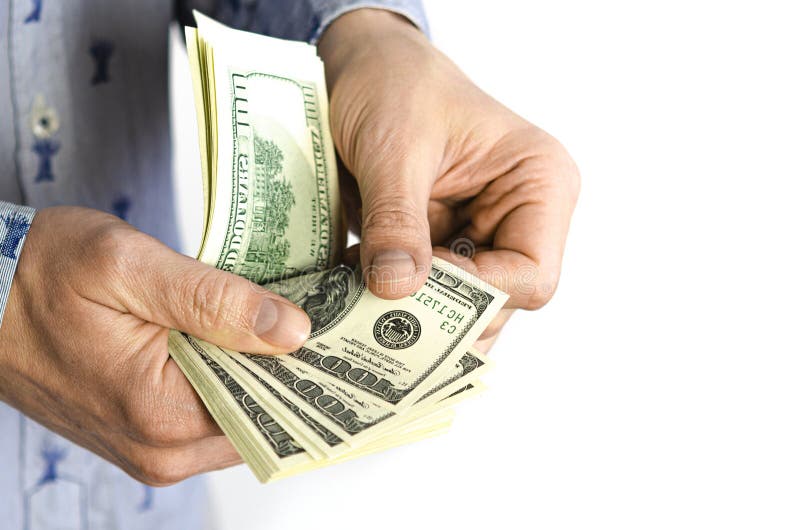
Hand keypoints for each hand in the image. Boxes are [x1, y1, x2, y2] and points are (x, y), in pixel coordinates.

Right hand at [0, 207, 310, 484]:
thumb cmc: (37, 275)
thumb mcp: (127, 266)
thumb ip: (214, 299)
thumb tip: (294, 329)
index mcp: (162, 414)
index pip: (275, 402)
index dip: (316, 364)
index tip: (350, 329)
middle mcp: (162, 450)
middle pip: (265, 413)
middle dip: (299, 366)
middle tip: (334, 315)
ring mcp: (154, 447)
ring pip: (244, 414)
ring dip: (269, 369)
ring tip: (297, 318)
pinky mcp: (147, 432)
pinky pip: (215, 411)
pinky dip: (239, 376)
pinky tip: (250, 336)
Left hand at [319, 10, 579, 349]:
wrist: (365, 67)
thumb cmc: (397, 83)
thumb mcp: (395, 148)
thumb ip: (398, 220)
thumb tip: (396, 288)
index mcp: (540, 183)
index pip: (532, 274)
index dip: (478, 295)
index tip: (415, 287)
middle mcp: (521, 217)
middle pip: (499, 301)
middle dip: (442, 315)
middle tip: (380, 317)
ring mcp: (481, 236)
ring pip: (462, 308)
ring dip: (413, 314)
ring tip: (360, 303)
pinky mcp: (444, 246)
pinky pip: (428, 294)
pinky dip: (394, 301)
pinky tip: (356, 291)